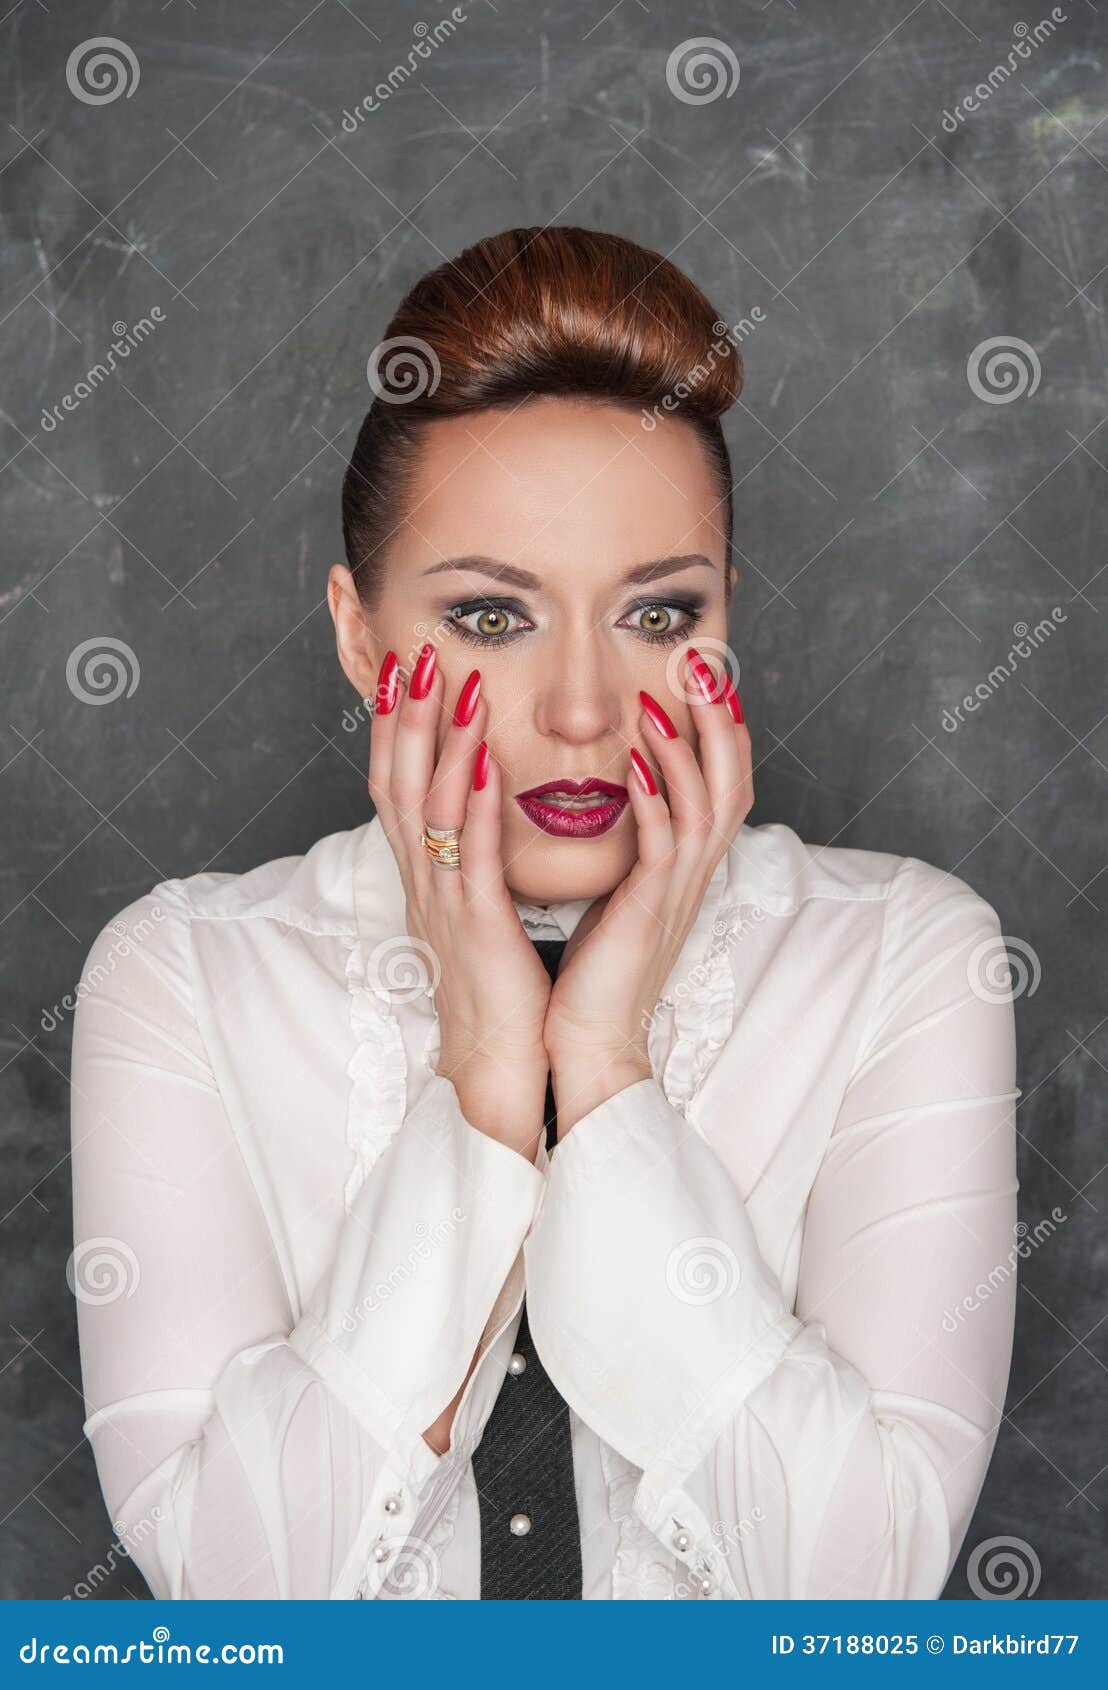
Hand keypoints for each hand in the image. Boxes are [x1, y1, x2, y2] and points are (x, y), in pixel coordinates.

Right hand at [368, 642, 552, 1156]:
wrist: (499, 1054)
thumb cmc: (494, 978)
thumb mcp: (474, 903)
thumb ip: (470, 852)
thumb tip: (479, 800)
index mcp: (423, 872)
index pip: (394, 782)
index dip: (395, 725)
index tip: (403, 669)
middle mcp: (422, 878)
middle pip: (395, 780)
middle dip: (404, 716)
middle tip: (413, 655)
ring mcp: (442, 899)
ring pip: (426, 807)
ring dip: (439, 742)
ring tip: (454, 686)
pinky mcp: (475, 924)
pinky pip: (468, 854)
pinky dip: (471, 804)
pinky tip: (482, 762)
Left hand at [543, 647, 750, 1134]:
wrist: (589, 1040)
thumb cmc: (597, 966)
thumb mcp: (620, 889)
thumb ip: (630, 841)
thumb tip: (616, 788)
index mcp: (685, 863)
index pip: (720, 778)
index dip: (718, 724)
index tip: (702, 670)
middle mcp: (694, 871)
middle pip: (731, 777)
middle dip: (719, 716)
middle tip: (703, 659)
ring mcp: (678, 891)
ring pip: (706, 802)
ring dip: (686, 743)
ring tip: (663, 694)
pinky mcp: (651, 912)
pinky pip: (666, 845)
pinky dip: (657, 797)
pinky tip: (635, 759)